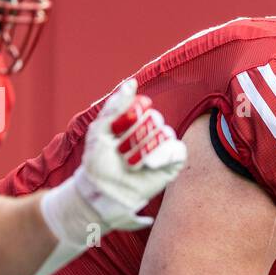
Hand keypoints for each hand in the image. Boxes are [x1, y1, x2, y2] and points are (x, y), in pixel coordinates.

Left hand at [74, 78, 186, 231]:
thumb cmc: (98, 161)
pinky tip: (148, 164)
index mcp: (134, 120)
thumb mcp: (100, 129)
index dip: (129, 119)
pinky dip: (162, 155)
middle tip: (121, 152)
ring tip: (130, 163)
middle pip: (154, 119)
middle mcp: (150, 131)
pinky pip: (177, 150)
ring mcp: (162, 147)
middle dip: (134, 137)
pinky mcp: (172, 164)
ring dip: (143, 149)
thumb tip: (132, 82)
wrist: (102, 191)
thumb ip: (116, 105)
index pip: (142, 106)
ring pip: (164, 134)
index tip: (115, 132)